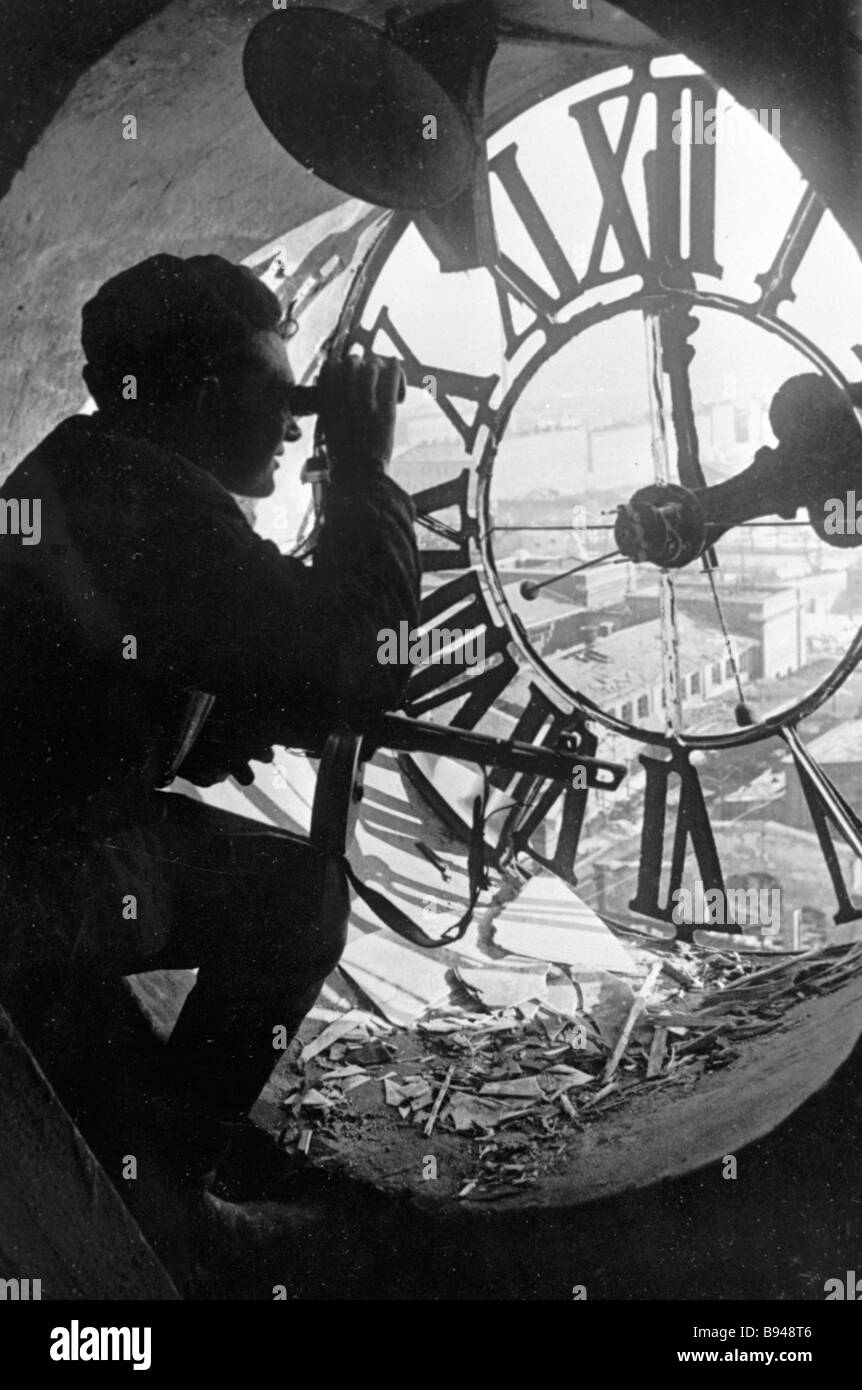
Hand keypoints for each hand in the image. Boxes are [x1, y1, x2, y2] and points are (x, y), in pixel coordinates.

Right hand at [317, 353, 403, 476]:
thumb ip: (331, 409)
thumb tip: (335, 394)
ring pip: (371, 366)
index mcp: (328, 403)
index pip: (330, 367)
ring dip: (377, 367)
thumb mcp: (328, 429)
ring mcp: (366, 403)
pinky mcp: (386, 410)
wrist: (358, 477)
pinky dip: (394, 367)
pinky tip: (394, 366)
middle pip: (351, 362)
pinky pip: (391, 376)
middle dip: (359, 364)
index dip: (339, 365)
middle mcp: (345, 399)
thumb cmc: (342, 458)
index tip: (345, 372)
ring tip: (382, 377)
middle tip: (367, 376)